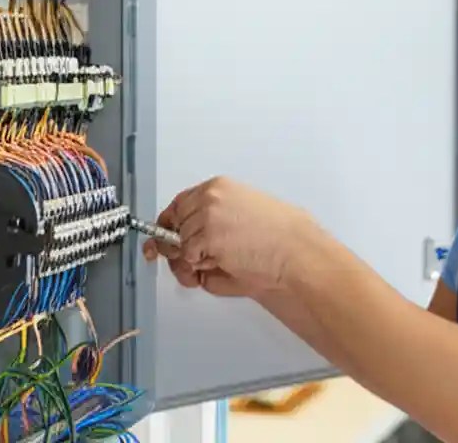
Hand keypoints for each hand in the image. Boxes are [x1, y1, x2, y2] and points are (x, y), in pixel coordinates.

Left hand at [142, 176, 320, 297]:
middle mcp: (208, 197)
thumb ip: (210, 219)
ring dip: (192, 262)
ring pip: (178, 246)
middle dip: (178, 248)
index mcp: (218, 187)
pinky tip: (223, 266)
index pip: (178, 204)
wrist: (295, 253)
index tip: (162, 239)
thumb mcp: (242, 214)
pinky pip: (187, 260)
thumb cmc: (279, 239)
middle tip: (199, 261)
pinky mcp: (205, 238)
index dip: (170, 225)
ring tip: (222, 264)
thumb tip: (179, 239)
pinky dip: (198, 270)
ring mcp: (205, 217)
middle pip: (173, 225)